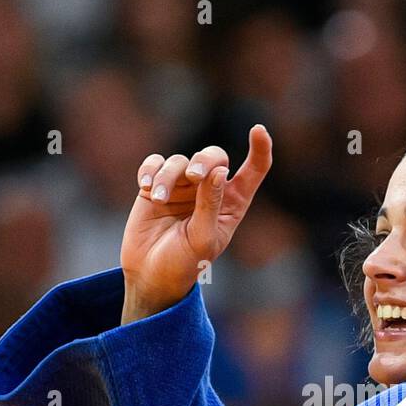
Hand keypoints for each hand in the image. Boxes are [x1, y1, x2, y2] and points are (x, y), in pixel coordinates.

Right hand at [119, 124, 272, 320]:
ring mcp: (182, 187)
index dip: (260, 149)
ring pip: (180, 161)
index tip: (258, 130)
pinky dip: (150, 170)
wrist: (150, 275)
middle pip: (214, 156)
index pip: (253, 171)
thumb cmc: (184, 264)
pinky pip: (155, 163)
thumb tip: (218, 171)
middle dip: (204, 160)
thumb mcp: (202, 238)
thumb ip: (210, 204)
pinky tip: (145, 186)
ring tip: (158, 199)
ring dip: (168, 175)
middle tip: (193, 177)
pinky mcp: (156, 186)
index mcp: (232, 205)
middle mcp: (209, 191)